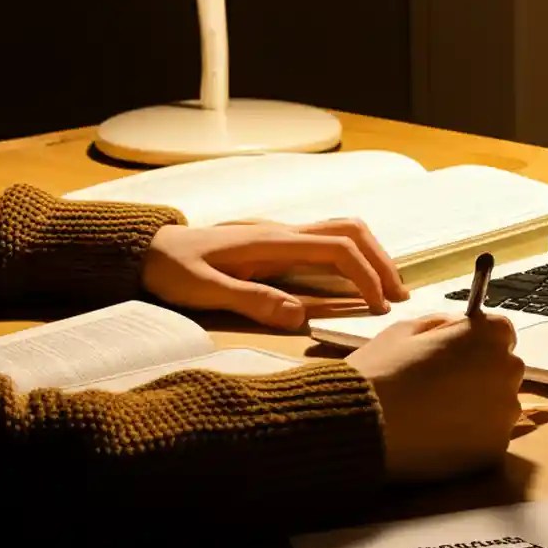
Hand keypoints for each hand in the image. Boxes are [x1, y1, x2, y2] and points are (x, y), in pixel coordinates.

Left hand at [141, 219, 409, 329]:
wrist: (146, 249)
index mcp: (272, 242)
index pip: (337, 248)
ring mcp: (283, 234)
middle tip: (400, 297)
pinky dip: (355, 257)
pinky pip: (329, 242)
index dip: (366, 275)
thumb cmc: (171, 269)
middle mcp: (284, 232)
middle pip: (351, 231)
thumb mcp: (203, 290)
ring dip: (372, 256)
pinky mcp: (279, 243)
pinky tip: (357, 282)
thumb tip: (298, 315)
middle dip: (381, 261)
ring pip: (344, 231)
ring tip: (388, 289)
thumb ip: (250, 300)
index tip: (380, 306)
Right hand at [345, 313, 524, 481]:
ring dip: (478, 407)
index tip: (455, 355)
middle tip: (441, 386)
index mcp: (489, 334)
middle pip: (503, 369)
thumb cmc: (381, 370)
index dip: (476, 343)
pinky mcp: (496, 448)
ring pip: (499, 405)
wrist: (361, 426)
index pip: (501, 332)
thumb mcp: (407, 329)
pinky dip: (471, 437)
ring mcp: (505, 412)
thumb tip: (461, 326)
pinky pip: (489, 436)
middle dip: (481, 374)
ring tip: (436, 415)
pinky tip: (438, 437)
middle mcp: (508, 370)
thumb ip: (444, 322)